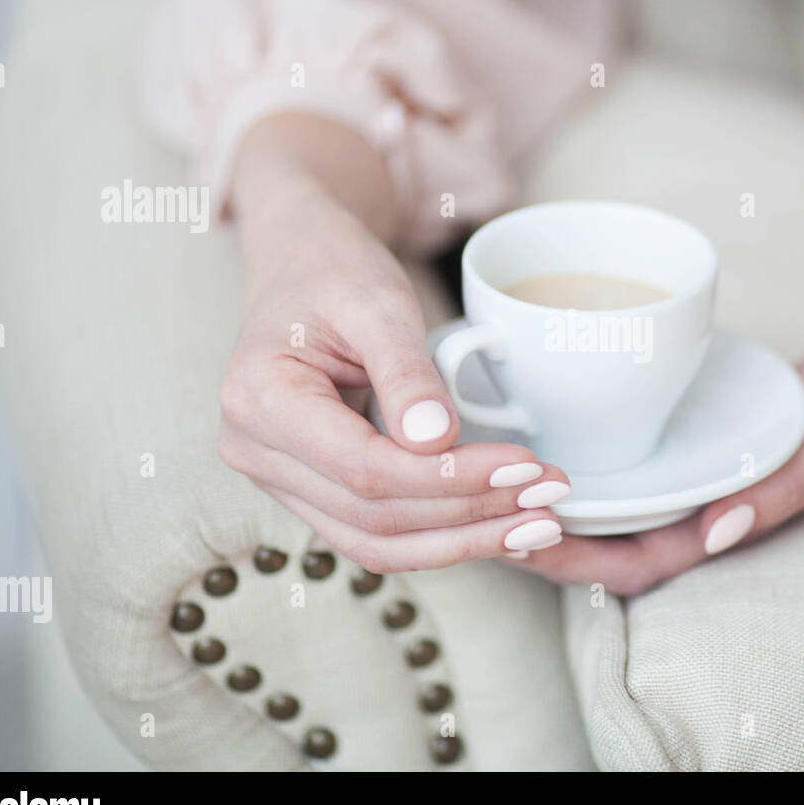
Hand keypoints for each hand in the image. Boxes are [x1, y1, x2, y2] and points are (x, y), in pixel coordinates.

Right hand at [217, 186, 570, 572]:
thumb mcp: (377, 301)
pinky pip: (373, 533)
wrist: (303, 261)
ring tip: (536, 525)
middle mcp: (254, 451)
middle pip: (373, 516)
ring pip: (373, 543)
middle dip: (470, 514)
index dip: (451, 479)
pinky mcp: (309, 488)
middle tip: (549, 499)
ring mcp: (276, 477)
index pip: (366, 469)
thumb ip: (405, 371)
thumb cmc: (334, 270)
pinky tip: (499, 527)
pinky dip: (438, 537)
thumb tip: (437, 441)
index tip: (523, 466)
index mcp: (259, 399)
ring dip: (461, 541)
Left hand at [506, 337, 803, 594]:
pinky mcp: (679, 441)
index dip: (572, 563)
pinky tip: (530, 429)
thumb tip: (716, 533)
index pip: (633, 566)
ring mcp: (685, 478)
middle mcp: (694, 510)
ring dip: (544, 499)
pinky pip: (617, 462)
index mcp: (724, 525)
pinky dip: (572, 457)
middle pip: (601, 543)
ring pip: (601, 506)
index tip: (516, 538)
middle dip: (537, 536)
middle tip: (471, 505)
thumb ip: (779, 489)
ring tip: (482, 477)